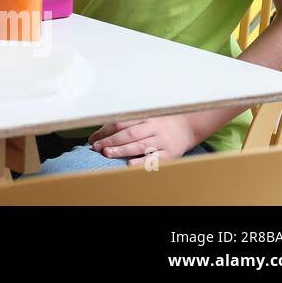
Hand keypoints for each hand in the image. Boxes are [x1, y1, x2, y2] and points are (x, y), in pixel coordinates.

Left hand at [88, 113, 202, 166]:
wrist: (189, 126)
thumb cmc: (161, 123)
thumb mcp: (146, 118)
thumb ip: (128, 123)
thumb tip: (103, 131)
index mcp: (144, 118)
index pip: (120, 123)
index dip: (104, 130)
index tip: (92, 138)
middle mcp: (152, 128)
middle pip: (128, 133)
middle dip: (110, 140)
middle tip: (96, 147)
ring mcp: (161, 140)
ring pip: (139, 145)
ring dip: (121, 150)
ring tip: (107, 153)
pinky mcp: (169, 153)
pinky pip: (154, 158)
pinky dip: (141, 161)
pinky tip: (129, 164)